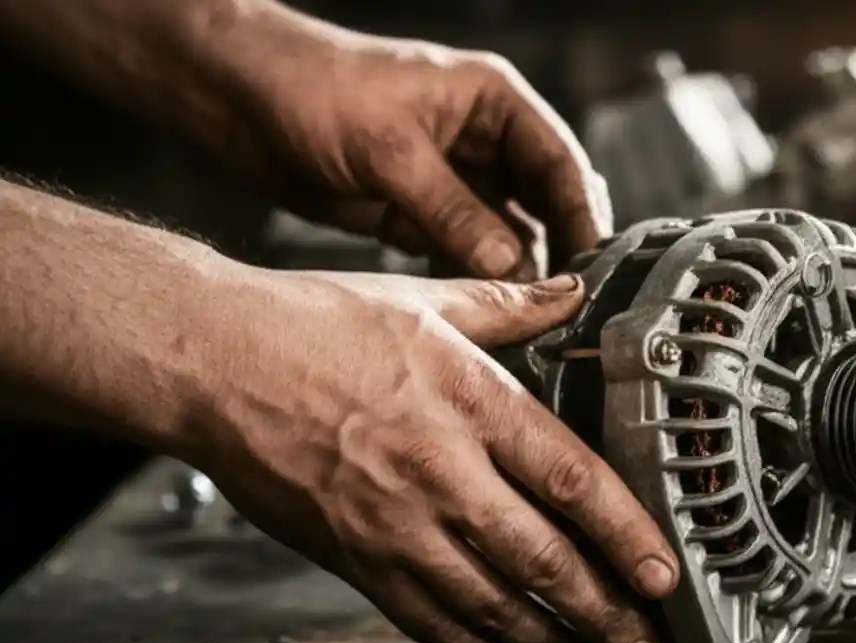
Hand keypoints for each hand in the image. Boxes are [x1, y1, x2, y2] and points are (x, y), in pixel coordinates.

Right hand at [195, 269, 676, 642]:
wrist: (212, 363)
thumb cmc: (313, 324)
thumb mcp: (424, 301)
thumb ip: (508, 306)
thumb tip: (572, 292)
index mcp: (471, 403)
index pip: (572, 481)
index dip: (628, 536)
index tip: (665, 575)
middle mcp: (442, 474)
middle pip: (542, 562)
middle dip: (605, 617)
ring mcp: (395, 525)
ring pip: (491, 606)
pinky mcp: (354, 558)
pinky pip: (428, 617)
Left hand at [199, 3, 610, 277]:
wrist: (238, 99)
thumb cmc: (313, 87)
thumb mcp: (391, 150)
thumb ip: (454, 210)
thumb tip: (511, 263)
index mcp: (491, 102)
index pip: (560, 162)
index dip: (582, 215)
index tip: (593, 265)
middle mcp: (480, 141)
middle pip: (543, 204)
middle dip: (556, 250)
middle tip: (566, 303)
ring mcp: (451, 180)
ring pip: (505, 235)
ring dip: (514, 274)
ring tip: (525, 318)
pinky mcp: (418, 213)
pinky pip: (463, 253)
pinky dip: (473, 281)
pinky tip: (479, 310)